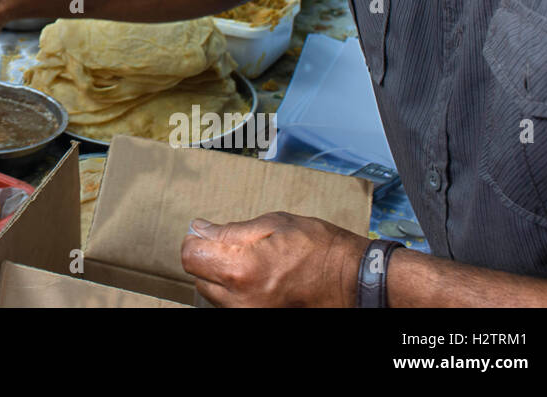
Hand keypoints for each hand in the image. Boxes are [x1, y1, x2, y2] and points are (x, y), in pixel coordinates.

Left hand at [181, 211, 368, 306]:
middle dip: (208, 258)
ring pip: (212, 294)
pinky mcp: (258, 321)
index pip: (190, 256)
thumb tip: (199, 229)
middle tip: (233, 245)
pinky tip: (257, 279)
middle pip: (198, 277)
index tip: (207, 232)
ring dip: (221, 276)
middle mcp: (240, 299)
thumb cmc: (320, 249)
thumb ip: (230, 230)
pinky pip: (230, 306)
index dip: (196, 240)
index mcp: (242, 268)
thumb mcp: (274, 224)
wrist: (355, 283)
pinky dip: (235, 292)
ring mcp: (250, 315)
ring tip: (250, 262)